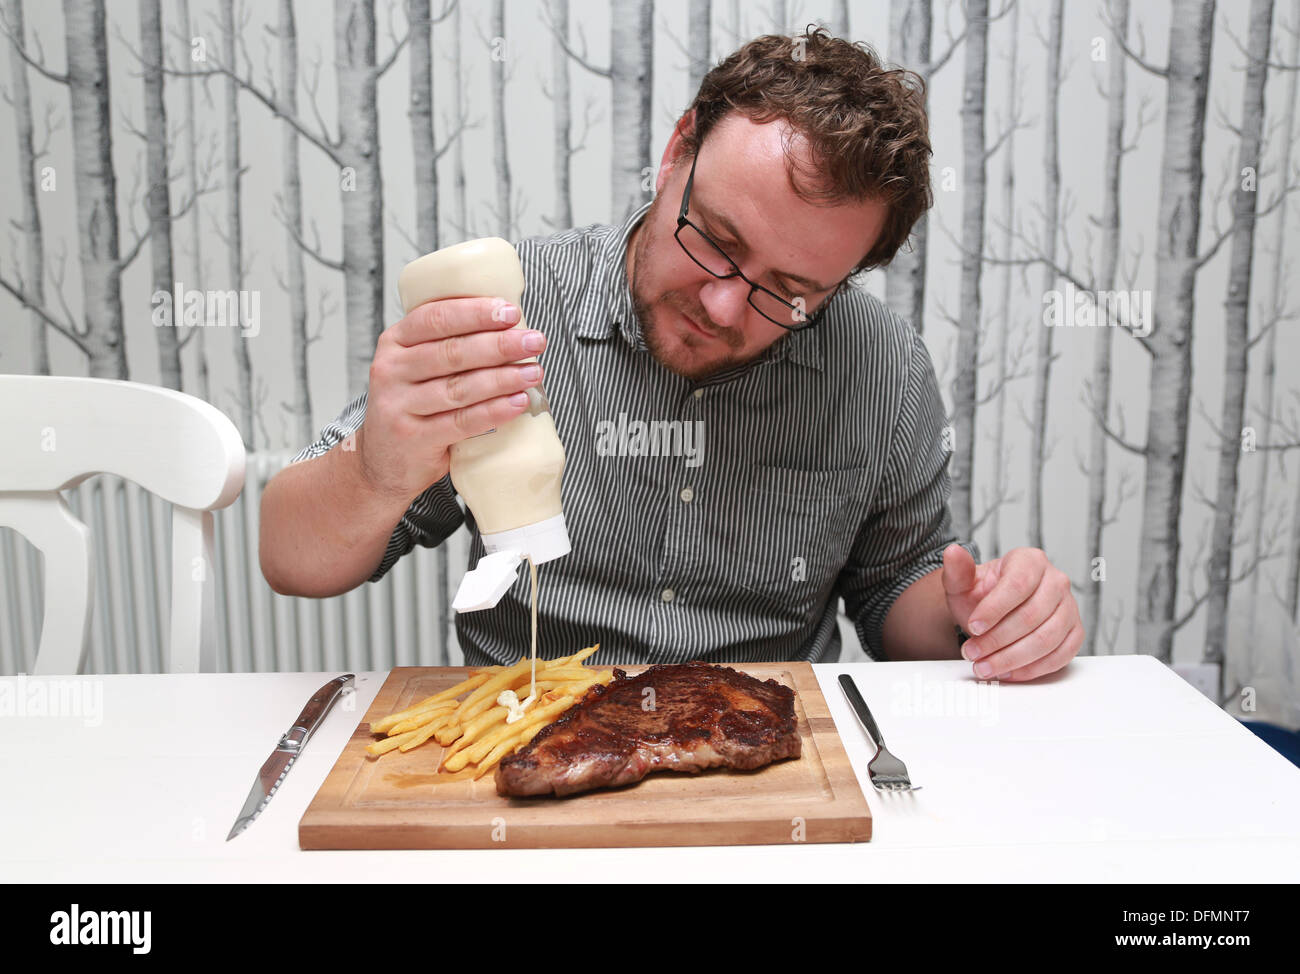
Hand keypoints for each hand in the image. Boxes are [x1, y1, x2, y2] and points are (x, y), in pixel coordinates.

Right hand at [358, 297, 545, 500]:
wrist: (383, 462)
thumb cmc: (412, 406)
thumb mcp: (416, 367)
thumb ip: (447, 345)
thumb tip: (509, 327)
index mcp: (395, 342)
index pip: (436, 318)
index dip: (475, 313)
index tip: (510, 311)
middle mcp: (391, 370)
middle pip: (452, 352)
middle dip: (499, 344)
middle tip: (534, 341)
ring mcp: (399, 406)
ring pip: (460, 387)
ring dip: (503, 378)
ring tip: (533, 372)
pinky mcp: (414, 438)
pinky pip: (462, 421)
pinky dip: (494, 410)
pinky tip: (518, 402)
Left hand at [940, 544, 1082, 681]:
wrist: (994, 612)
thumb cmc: (982, 595)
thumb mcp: (963, 583)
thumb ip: (957, 570)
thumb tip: (953, 552)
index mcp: (1030, 561)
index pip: (1017, 585)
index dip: (994, 610)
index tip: (973, 627)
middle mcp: (1056, 581)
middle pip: (1031, 616)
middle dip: (997, 640)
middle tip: (972, 653)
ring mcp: (1069, 608)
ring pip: (1046, 639)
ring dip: (1012, 659)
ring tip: (984, 666)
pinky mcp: (1074, 633)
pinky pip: (1060, 656)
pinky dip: (1031, 669)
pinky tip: (1007, 672)